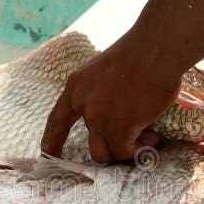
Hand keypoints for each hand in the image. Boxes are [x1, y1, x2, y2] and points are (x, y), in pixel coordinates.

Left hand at [41, 34, 181, 162]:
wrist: (156, 48)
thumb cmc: (141, 53)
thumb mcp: (106, 71)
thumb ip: (103, 95)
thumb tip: (120, 120)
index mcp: (76, 86)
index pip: (58, 119)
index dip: (52, 140)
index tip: (47, 155)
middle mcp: (83, 103)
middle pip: (92, 145)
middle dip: (113, 148)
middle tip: (137, 140)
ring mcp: (99, 118)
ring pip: (107, 154)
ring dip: (127, 151)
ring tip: (149, 138)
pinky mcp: (118, 128)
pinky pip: (125, 152)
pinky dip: (140, 149)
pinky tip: (154, 137)